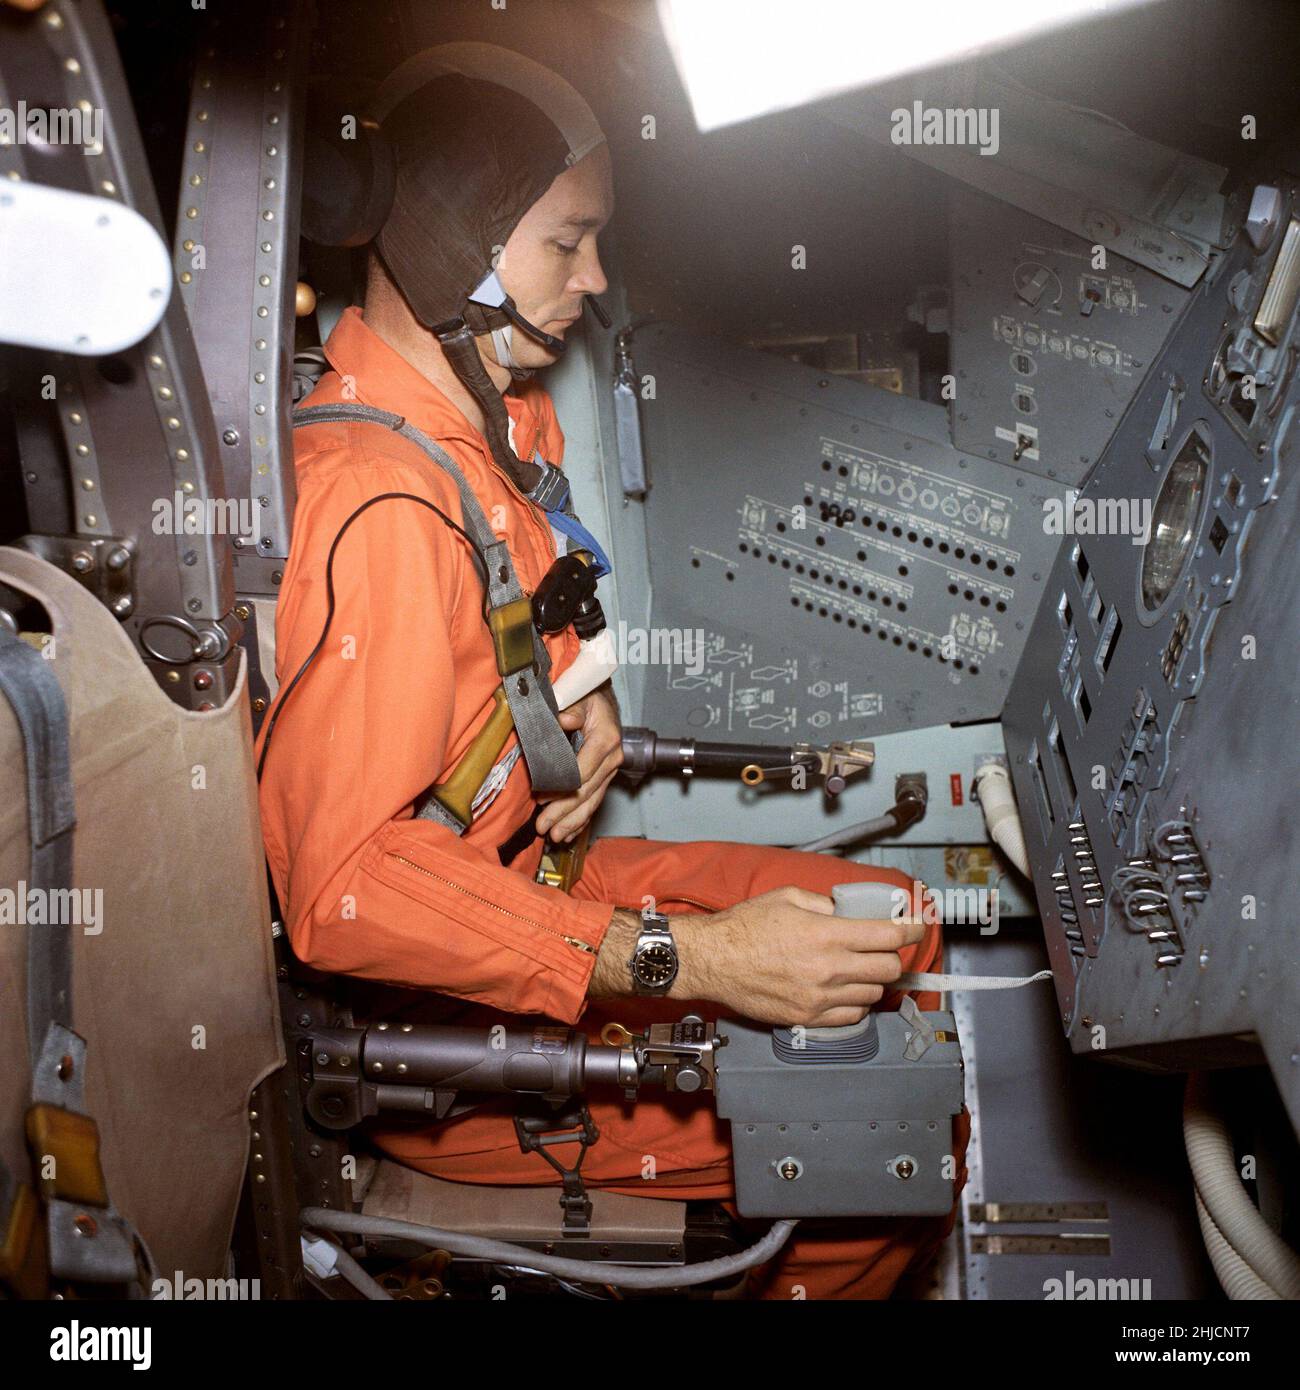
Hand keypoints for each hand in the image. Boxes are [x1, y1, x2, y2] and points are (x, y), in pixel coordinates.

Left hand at [535, 683, 622, 842]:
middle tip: (544, 828)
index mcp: (605, 740)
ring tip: (555, 837)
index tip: (542, 797)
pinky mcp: (604, 776)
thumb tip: (563, 720)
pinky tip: (570, 832)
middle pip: (586, 793)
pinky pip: (594, 801)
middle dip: (564, 813)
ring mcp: (609, 770)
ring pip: (591, 802)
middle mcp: (611, 759)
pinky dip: (582, 819)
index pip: (583, 772)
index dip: (562, 788)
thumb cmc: (589, 697)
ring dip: (572, 821)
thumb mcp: (580, 695)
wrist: (603, 699)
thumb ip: (571, 708)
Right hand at [671, 886, 926, 1026]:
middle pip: (889, 968)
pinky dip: (855, 1002)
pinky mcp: (808, 1017)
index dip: (912, 930)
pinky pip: (852, 1015)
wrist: (711, 961)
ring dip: (872, 979)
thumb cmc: (744, 927)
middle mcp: (829, 967)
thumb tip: (851, 912)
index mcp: (827, 933)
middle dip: (893, 955)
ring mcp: (819, 997)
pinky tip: (843, 989)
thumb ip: (826, 904)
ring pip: (873, 993)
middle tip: (884, 948)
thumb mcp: (787, 898)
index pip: (888, 935)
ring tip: (858, 968)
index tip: (918, 927)